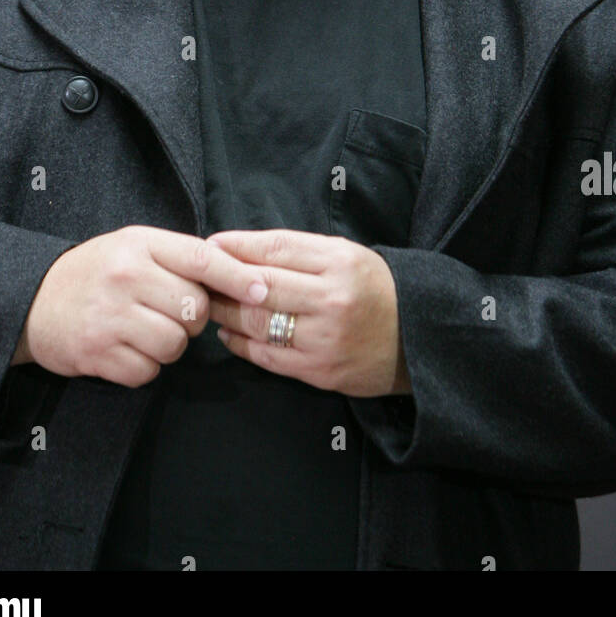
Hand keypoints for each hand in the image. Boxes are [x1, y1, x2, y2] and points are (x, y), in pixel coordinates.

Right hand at [12, 225, 271, 386]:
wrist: (30, 300)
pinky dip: (144, 367)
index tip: (262, 291)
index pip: (201, 259)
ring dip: (169, 346)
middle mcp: (125, 277)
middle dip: (192, 319)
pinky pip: (147, 371)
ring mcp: (109, 316)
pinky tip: (125, 350)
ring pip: (174, 344)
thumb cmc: (96, 272)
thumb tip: (240, 275)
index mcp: (140, 245)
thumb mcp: (133, 247)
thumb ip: (179, 257)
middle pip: (194, 309)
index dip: (237, 277)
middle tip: (170, 314)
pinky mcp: (96, 353)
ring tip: (145, 332)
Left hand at [205, 229, 411, 398]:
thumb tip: (239, 249)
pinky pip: (268, 357)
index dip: (237, 247)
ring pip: (258, 323)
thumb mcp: (345, 256)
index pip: (275, 249)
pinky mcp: (320, 371)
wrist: (417, 338)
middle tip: (198, 278)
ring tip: (208, 304)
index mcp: (339, 262)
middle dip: (222, 281)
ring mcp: (325, 338)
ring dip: (225, 313)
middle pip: (259, 287)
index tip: (210, 245)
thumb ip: (297, 252)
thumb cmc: (374, 289)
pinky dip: (241, 344)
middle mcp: (331, 299)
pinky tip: (230, 334)